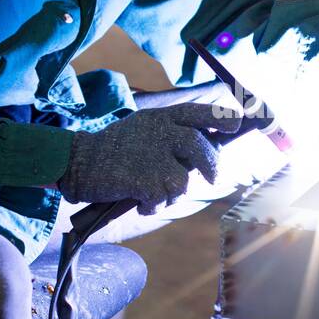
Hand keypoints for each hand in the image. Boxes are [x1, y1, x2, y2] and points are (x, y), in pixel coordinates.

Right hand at [57, 104, 240, 214]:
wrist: (79, 162)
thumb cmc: (116, 149)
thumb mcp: (144, 128)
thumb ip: (173, 132)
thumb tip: (208, 147)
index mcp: (163, 118)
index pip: (204, 113)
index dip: (225, 119)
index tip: (239, 125)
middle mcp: (162, 132)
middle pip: (203, 149)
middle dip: (212, 166)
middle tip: (212, 177)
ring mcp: (154, 155)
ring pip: (183, 181)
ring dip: (171, 193)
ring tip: (153, 192)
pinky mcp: (144, 178)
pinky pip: (163, 198)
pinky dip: (153, 204)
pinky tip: (140, 201)